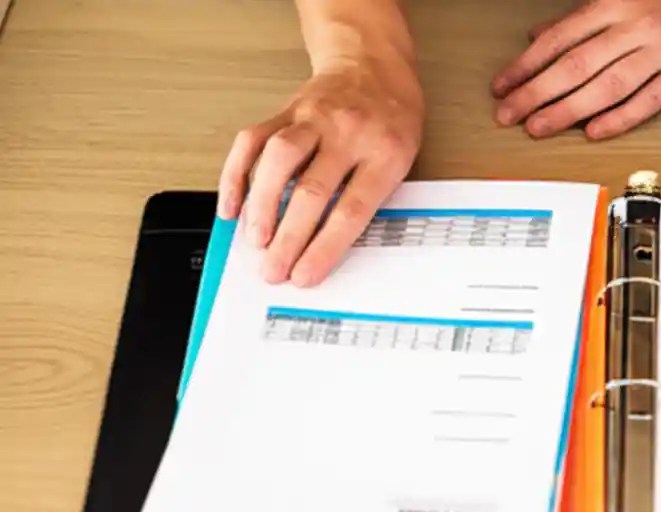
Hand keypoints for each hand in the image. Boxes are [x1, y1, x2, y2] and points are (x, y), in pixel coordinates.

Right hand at [217, 55, 423, 286]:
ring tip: (255, 240)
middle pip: (312, 191)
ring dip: (261, 206)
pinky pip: (252, 140)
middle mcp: (347, 133)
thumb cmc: (391, 117)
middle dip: (289, 238)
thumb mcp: (404, 157)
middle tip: (274, 270)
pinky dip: (236, 174)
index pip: (351, 209)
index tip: (305, 275)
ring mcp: (312, 118)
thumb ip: (371, 195)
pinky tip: (232, 205)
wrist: (373, 63)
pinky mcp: (284, 111)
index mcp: (384, 152)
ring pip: (278, 161)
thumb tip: (327, 245)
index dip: (325, 247)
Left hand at [491, 0, 660, 139]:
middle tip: (509, 113)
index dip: (527, 64)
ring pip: (606, 86)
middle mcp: (637, 25)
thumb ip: (581, 19)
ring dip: (568, 109)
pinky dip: (619, 119)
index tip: (503, 86)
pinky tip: (593, 131)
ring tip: (539, 127)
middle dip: (536, 91)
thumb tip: (538, 38)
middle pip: (576, 64)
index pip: (560, 38)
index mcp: (617, 3)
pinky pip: (647, 102)